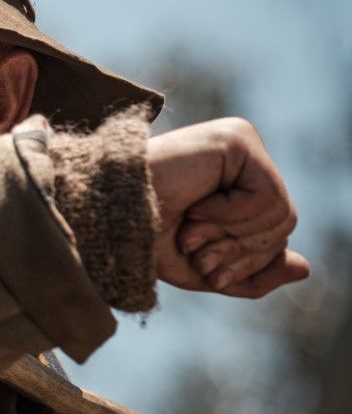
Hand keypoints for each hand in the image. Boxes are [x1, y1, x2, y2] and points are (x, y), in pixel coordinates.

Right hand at [146, 117, 309, 297]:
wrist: (106, 215)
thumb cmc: (144, 239)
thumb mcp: (205, 269)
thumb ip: (254, 273)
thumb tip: (305, 268)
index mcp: (237, 182)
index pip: (277, 231)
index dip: (248, 261)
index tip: (205, 269)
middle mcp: (244, 157)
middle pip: (284, 223)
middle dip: (241, 251)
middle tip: (194, 246)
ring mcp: (242, 143)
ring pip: (282, 214)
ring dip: (232, 236)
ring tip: (191, 228)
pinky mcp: (237, 140)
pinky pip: (267, 197)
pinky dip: (232, 216)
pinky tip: (197, 206)